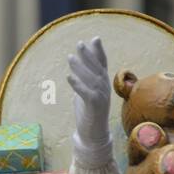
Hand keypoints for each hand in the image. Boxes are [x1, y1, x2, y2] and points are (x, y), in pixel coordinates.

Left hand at [66, 37, 112, 164]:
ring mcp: (101, 97)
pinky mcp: (94, 106)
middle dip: (88, 55)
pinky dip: (77, 85)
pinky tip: (69, 77)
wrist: (93, 135)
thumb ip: (84, 83)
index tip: (94, 39)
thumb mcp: (86, 95)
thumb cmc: (88, 114)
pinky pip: (86, 93)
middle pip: (96, 68)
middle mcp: (104, 88)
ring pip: (90, 79)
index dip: (99, 51)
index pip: (102, 64)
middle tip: (79, 43)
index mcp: (103, 84)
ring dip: (80, 67)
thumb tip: (76, 72)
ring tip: (70, 57)